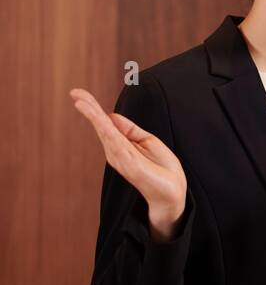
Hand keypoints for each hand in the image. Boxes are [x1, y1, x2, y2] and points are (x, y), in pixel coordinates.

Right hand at [70, 87, 186, 241]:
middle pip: (100, 124)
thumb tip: (111, 115)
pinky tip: (98, 117)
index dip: (93, 107)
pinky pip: (115, 141)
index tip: (78, 94)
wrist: (172, 193)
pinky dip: (105, 129)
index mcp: (121, 144)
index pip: (105, 122)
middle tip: (74, 92)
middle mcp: (116, 150)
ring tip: (80, 101)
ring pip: (104, 130)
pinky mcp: (128, 163)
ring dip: (93, 115)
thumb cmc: (162, 169)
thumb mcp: (147, 141)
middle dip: (88, 107)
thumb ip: (130, 129)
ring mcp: (120, 157)